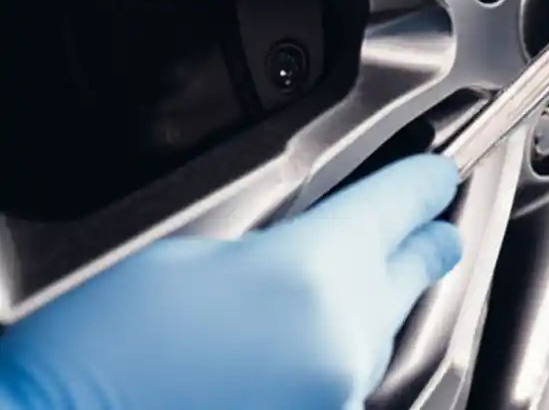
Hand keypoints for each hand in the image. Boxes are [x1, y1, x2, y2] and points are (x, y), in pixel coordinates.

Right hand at [0, 154, 461, 409]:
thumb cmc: (101, 346)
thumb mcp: (193, 248)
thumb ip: (282, 239)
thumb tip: (324, 238)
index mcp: (315, 270)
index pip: (404, 204)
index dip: (424, 179)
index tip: (438, 169)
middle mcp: (344, 337)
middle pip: (415, 267)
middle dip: (420, 239)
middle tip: (431, 223)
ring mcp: (339, 393)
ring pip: (388, 325)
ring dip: (377, 296)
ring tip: (351, 278)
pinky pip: (354, 373)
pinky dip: (342, 348)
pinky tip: (306, 338)